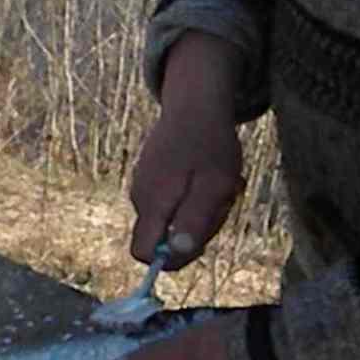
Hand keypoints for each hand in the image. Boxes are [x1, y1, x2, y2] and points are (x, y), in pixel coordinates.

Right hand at [130, 33, 246, 262]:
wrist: (195, 102)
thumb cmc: (211, 145)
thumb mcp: (214, 186)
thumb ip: (194, 221)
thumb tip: (176, 255)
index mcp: (153, 202)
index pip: (143, 253)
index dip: (171, 258)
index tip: (199, 239)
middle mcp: (140, 197)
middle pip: (162, 239)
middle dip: (194, 230)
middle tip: (219, 202)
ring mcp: (143, 185)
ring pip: (171, 219)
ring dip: (198, 211)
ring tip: (215, 184)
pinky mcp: (151, 176)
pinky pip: (172, 201)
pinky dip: (192, 195)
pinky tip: (206, 174)